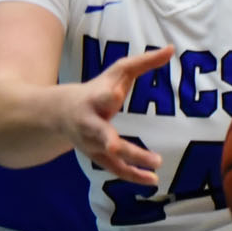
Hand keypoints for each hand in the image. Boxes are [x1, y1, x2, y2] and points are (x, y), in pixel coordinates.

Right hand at [61, 46, 173, 183]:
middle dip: (108, 140)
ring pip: (110, 156)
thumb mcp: (118, 72)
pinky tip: (153, 180)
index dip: (107, 96)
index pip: (100, 96)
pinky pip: (116, 169)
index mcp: (93, 99)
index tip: (115, 94)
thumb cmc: (97, 89)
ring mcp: (92, 143)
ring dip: (132, 162)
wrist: (60, 113)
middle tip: (116, 145)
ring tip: (156, 167)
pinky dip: (133, 176)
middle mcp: (90, 124)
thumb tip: (170, 49)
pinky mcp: (98, 157)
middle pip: (100, 133)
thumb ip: (143, 62)